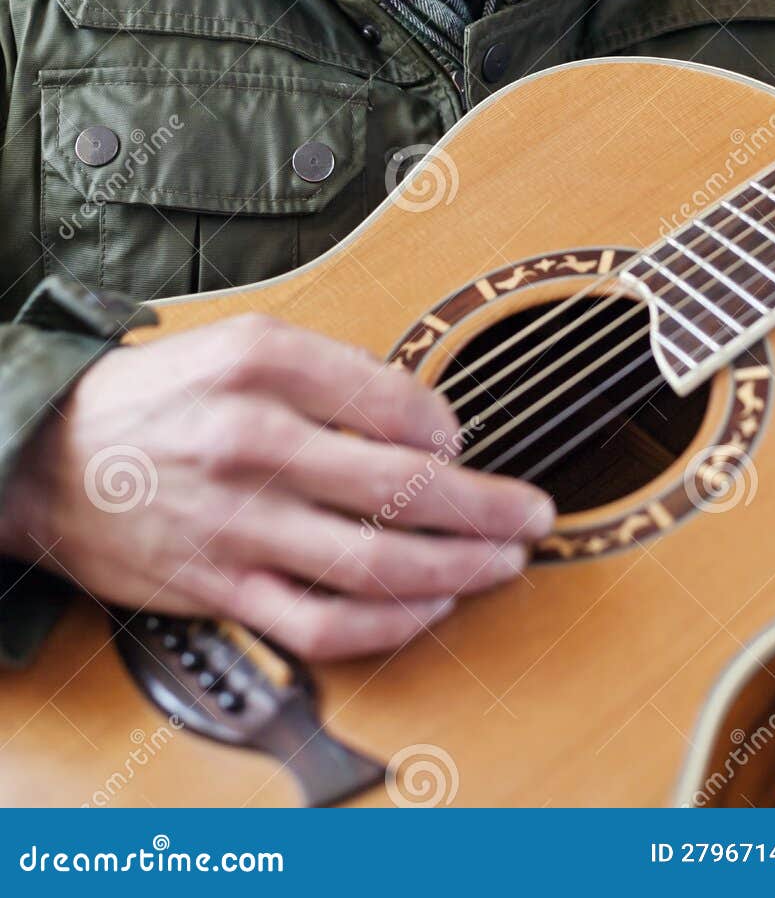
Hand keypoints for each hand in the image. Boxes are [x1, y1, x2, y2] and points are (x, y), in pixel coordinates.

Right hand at [0, 312, 554, 660]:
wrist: (50, 459)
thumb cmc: (160, 396)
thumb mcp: (242, 341)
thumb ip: (333, 369)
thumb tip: (424, 417)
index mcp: (261, 366)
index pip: (389, 397)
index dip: (448, 424)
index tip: (468, 438)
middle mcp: (252, 444)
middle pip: (400, 488)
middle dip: (486, 507)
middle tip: (534, 514)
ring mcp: (238, 525)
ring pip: (373, 562)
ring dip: (459, 569)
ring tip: (505, 562)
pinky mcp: (222, 589)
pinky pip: (322, 623)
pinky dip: (389, 622)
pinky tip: (431, 607)